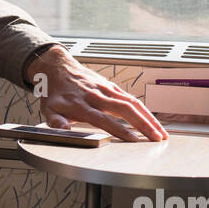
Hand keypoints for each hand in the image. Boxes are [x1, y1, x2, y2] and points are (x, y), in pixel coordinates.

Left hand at [24, 45, 168, 141]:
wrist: (57, 67)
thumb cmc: (54, 92)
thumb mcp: (47, 110)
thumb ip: (55, 122)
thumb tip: (64, 130)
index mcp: (81, 104)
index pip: (104, 118)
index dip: (120, 129)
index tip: (134, 140)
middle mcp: (96, 95)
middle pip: (124, 109)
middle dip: (143, 124)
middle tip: (156, 139)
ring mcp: (105, 89)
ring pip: (132, 102)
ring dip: (149, 118)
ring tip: (161, 133)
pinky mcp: (111, 87)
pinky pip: (130, 98)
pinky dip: (144, 110)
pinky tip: (152, 121)